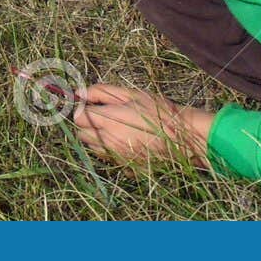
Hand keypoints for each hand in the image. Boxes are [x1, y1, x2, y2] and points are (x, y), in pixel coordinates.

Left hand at [72, 84, 212, 165]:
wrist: (182, 139)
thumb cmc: (158, 111)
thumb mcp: (131, 94)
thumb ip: (102, 92)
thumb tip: (79, 93)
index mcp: (107, 121)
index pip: (77, 118)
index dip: (81, 110)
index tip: (90, 105)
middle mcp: (106, 142)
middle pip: (81, 134)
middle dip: (87, 124)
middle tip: (103, 115)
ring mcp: (114, 157)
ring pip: (92, 147)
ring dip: (96, 137)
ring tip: (115, 127)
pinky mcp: (123, 167)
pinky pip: (106, 158)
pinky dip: (108, 149)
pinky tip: (124, 140)